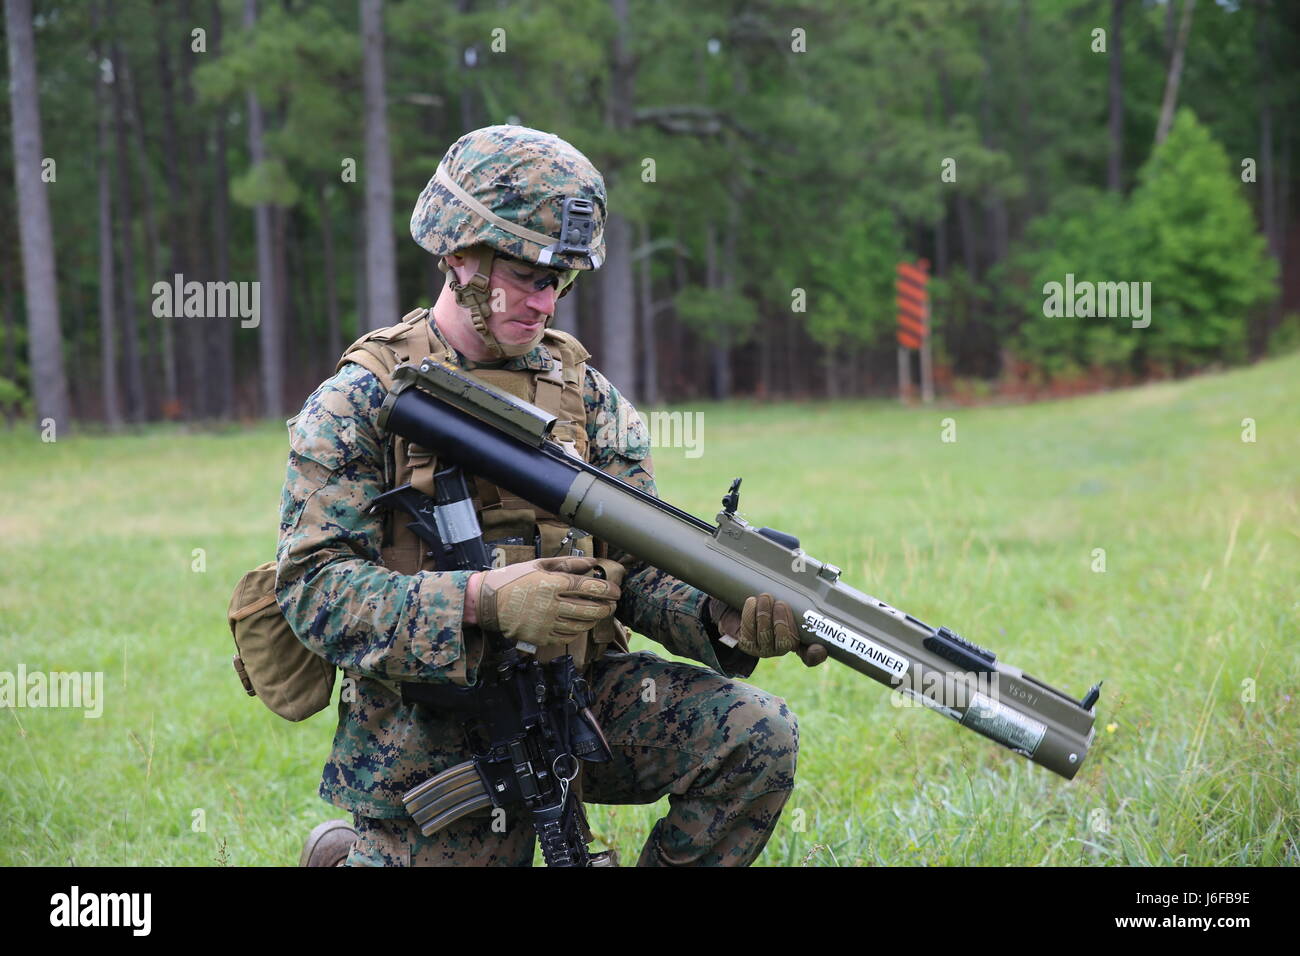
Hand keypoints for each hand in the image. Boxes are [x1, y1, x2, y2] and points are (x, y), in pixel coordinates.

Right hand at [472, 556, 621, 646]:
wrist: (488, 603)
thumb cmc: (513, 580)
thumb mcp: (539, 565)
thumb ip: (568, 564)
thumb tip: (591, 562)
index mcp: (552, 584)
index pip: (590, 587)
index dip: (608, 590)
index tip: (616, 590)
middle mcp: (552, 605)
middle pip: (591, 609)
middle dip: (607, 607)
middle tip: (613, 604)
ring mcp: (546, 623)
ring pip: (581, 625)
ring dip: (594, 620)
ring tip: (598, 613)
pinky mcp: (541, 637)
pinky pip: (568, 636)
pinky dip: (578, 631)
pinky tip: (580, 624)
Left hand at [708, 593, 827, 666]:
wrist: (740, 602)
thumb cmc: (773, 595)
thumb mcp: (787, 591)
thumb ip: (798, 585)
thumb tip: (803, 565)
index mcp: (801, 638)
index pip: (812, 654)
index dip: (816, 654)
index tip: (817, 646)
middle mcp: (784, 646)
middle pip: (787, 642)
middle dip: (782, 622)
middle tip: (780, 603)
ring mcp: (765, 648)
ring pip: (766, 637)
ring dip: (765, 616)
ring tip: (764, 598)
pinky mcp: (748, 645)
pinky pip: (749, 634)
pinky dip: (750, 616)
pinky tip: (751, 602)